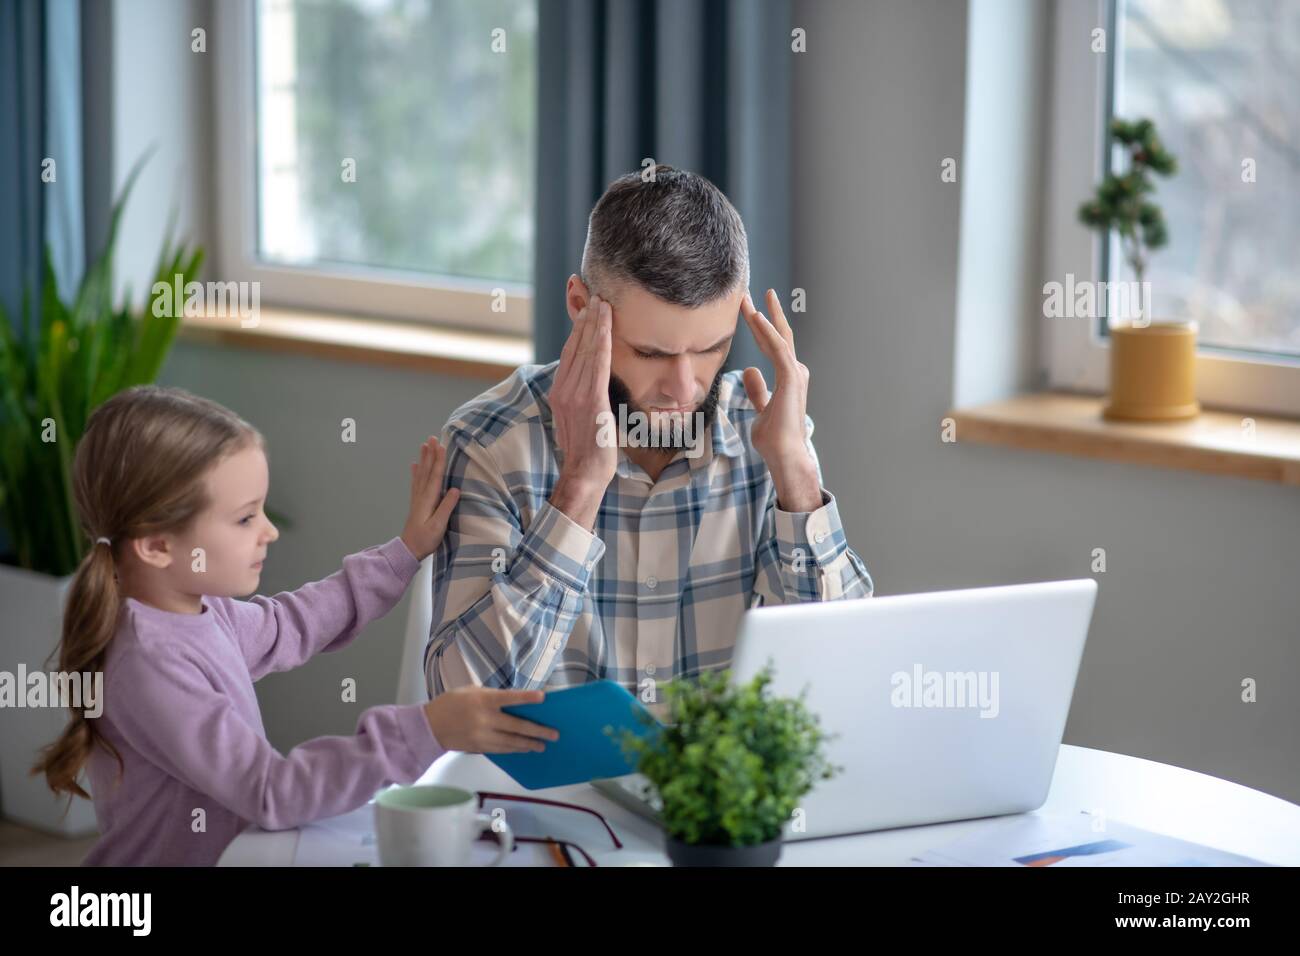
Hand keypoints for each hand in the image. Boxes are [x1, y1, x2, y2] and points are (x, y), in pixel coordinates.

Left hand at [399, 436, 459, 559]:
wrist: (408, 550)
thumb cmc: (425, 540)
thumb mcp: (438, 526)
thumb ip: (446, 507)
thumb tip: (456, 489)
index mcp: (428, 500)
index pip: (435, 476)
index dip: (438, 460)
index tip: (441, 445)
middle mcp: (422, 496)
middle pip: (426, 471)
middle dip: (430, 454)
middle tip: (431, 438)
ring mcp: (418, 499)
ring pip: (421, 474)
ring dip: (423, 459)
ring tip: (424, 445)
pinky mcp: (417, 503)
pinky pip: (416, 483)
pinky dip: (416, 472)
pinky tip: (415, 465)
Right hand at [423, 687, 560, 753]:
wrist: (430, 725)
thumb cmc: (452, 703)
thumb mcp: (471, 691)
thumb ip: (492, 697)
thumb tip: (515, 704)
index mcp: (483, 700)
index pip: (510, 698)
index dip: (527, 698)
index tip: (544, 698)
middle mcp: (485, 719)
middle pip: (516, 726)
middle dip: (537, 731)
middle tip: (554, 734)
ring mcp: (482, 736)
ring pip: (511, 742)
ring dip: (529, 744)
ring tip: (542, 745)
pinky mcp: (479, 748)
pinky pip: (502, 750)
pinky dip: (514, 749)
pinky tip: (524, 749)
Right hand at [548, 293, 616, 526]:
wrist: (584, 473)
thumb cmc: (588, 449)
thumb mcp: (581, 418)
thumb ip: (583, 396)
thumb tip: (594, 383)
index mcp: (559, 391)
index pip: (570, 352)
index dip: (578, 329)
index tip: (586, 308)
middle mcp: (563, 389)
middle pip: (575, 345)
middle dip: (585, 318)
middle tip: (594, 294)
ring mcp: (575, 394)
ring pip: (586, 349)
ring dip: (595, 323)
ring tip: (602, 302)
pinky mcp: (590, 400)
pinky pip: (597, 363)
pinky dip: (601, 340)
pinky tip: (606, 324)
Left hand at [740, 289, 821, 511]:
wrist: (784, 454)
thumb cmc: (774, 438)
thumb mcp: (760, 409)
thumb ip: (757, 390)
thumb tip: (749, 371)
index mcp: (788, 377)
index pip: (772, 345)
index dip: (759, 326)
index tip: (748, 309)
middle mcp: (794, 371)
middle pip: (777, 335)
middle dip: (763, 313)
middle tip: (747, 294)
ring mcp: (795, 373)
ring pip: (777, 337)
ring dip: (762, 317)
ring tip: (748, 299)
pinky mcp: (791, 377)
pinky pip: (778, 348)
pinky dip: (768, 331)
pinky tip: (757, 317)